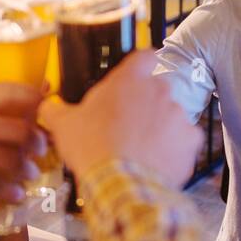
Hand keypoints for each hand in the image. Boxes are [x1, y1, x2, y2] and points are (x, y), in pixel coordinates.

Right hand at [0, 82, 45, 204]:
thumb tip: (13, 117)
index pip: (9, 91)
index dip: (33, 96)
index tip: (46, 104)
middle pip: (19, 129)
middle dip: (36, 141)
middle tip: (40, 148)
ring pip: (13, 159)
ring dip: (25, 169)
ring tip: (29, 174)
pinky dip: (11, 191)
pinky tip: (16, 194)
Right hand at [38, 50, 201, 188]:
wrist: (120, 183)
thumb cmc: (93, 147)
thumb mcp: (64, 125)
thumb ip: (56, 109)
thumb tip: (49, 106)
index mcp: (128, 80)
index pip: (143, 56)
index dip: (139, 67)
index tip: (134, 77)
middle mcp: (158, 91)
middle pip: (155, 91)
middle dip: (144, 105)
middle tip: (125, 125)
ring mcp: (178, 115)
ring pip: (170, 116)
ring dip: (159, 128)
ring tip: (139, 149)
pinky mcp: (191, 140)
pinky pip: (184, 141)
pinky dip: (173, 149)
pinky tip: (156, 161)